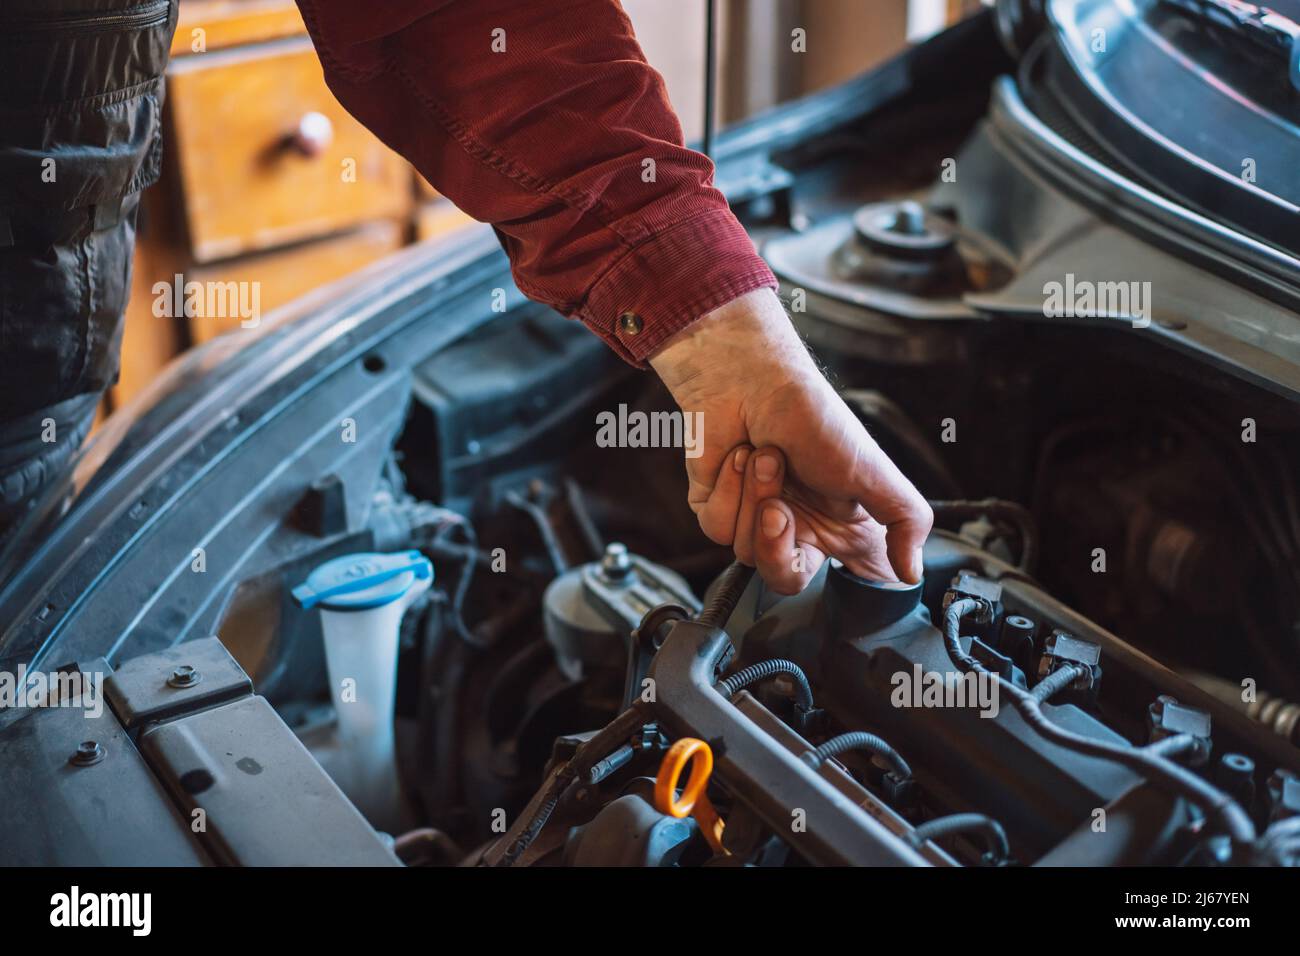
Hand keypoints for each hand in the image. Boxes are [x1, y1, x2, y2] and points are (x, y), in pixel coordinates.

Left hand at [649, 288, 931, 593]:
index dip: (840, 584)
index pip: (844, 581)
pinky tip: (739, 457)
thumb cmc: (814, 417)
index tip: (838, 559)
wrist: (752, 380)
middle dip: (777, 541)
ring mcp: (753, 518)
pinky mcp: (715, 506)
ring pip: (745, 551)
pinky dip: (727, 490)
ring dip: (755, 497)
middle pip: (782, 577)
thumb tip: (912, 572)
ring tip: (766, 456)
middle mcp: (796, 527)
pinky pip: (717, 527)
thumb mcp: (875, 471)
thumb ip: (905, 521)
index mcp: (836, 526)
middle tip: (779, 507)